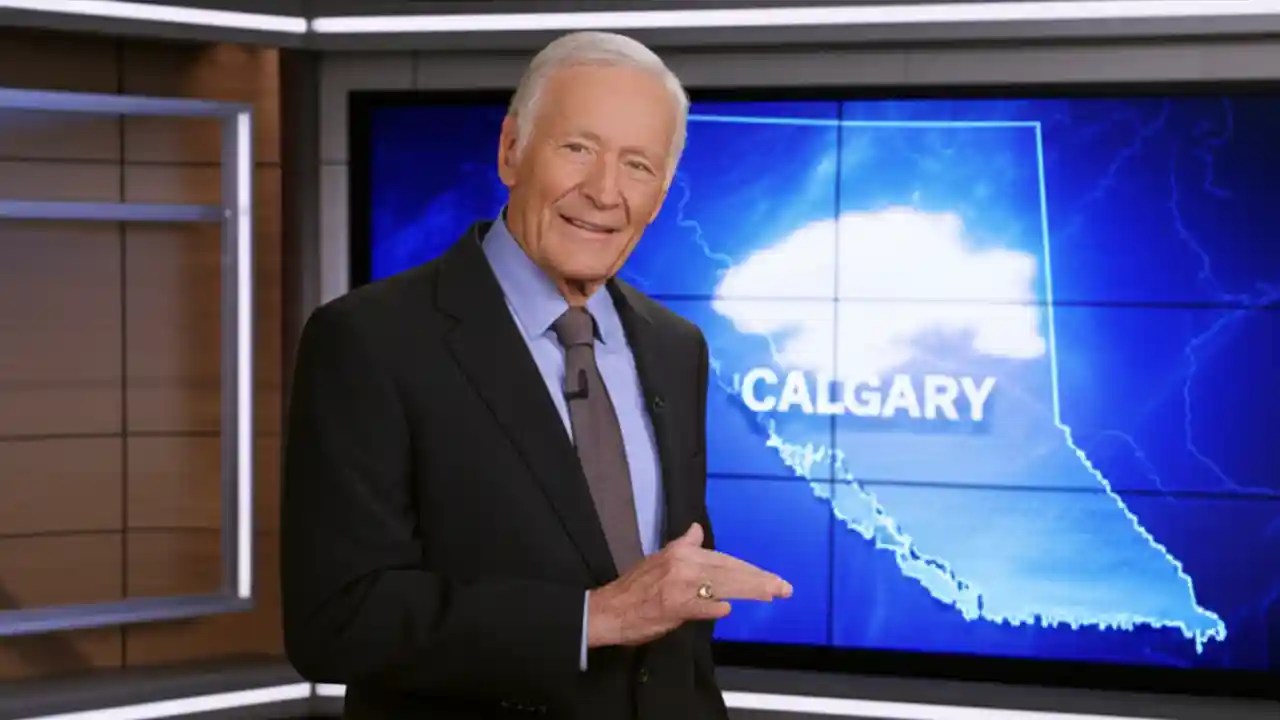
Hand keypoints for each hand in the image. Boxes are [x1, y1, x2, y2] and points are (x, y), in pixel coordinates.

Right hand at [586, 522, 791, 647]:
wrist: (607, 610)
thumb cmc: (634, 588)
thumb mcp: (659, 558)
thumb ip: (683, 546)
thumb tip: (697, 529)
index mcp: (681, 553)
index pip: (724, 559)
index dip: (749, 569)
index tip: (771, 578)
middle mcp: (683, 564)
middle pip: (729, 570)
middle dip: (759, 580)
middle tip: (784, 588)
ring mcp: (679, 585)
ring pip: (723, 584)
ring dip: (749, 590)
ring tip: (772, 594)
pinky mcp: (673, 606)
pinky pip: (700, 605)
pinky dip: (714, 607)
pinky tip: (729, 610)